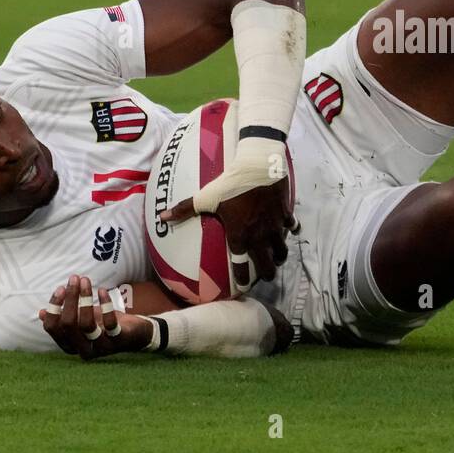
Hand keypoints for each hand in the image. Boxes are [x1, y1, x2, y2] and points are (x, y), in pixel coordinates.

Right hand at [39, 275, 152, 359]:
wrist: (134, 335)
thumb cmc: (103, 326)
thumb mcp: (81, 321)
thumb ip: (63, 318)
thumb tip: (40, 313)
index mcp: (70, 345)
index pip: (52, 328)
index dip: (53, 308)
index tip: (60, 288)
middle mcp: (82, 350)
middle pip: (68, 324)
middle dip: (69, 299)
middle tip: (74, 279)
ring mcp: (100, 347)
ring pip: (85, 324)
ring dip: (84, 298)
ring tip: (85, 281)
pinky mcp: (118, 341)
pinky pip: (109, 323)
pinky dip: (105, 304)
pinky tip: (102, 291)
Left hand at [161, 180, 297, 287]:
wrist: (258, 165)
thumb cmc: (230, 183)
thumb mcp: (206, 196)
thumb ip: (185, 209)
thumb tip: (162, 216)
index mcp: (240, 235)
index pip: (242, 265)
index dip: (243, 279)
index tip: (243, 287)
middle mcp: (259, 235)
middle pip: (268, 264)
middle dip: (267, 273)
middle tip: (265, 275)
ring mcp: (274, 225)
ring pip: (282, 249)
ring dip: (279, 255)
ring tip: (276, 256)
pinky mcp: (285, 213)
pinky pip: (291, 226)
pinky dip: (289, 229)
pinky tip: (288, 228)